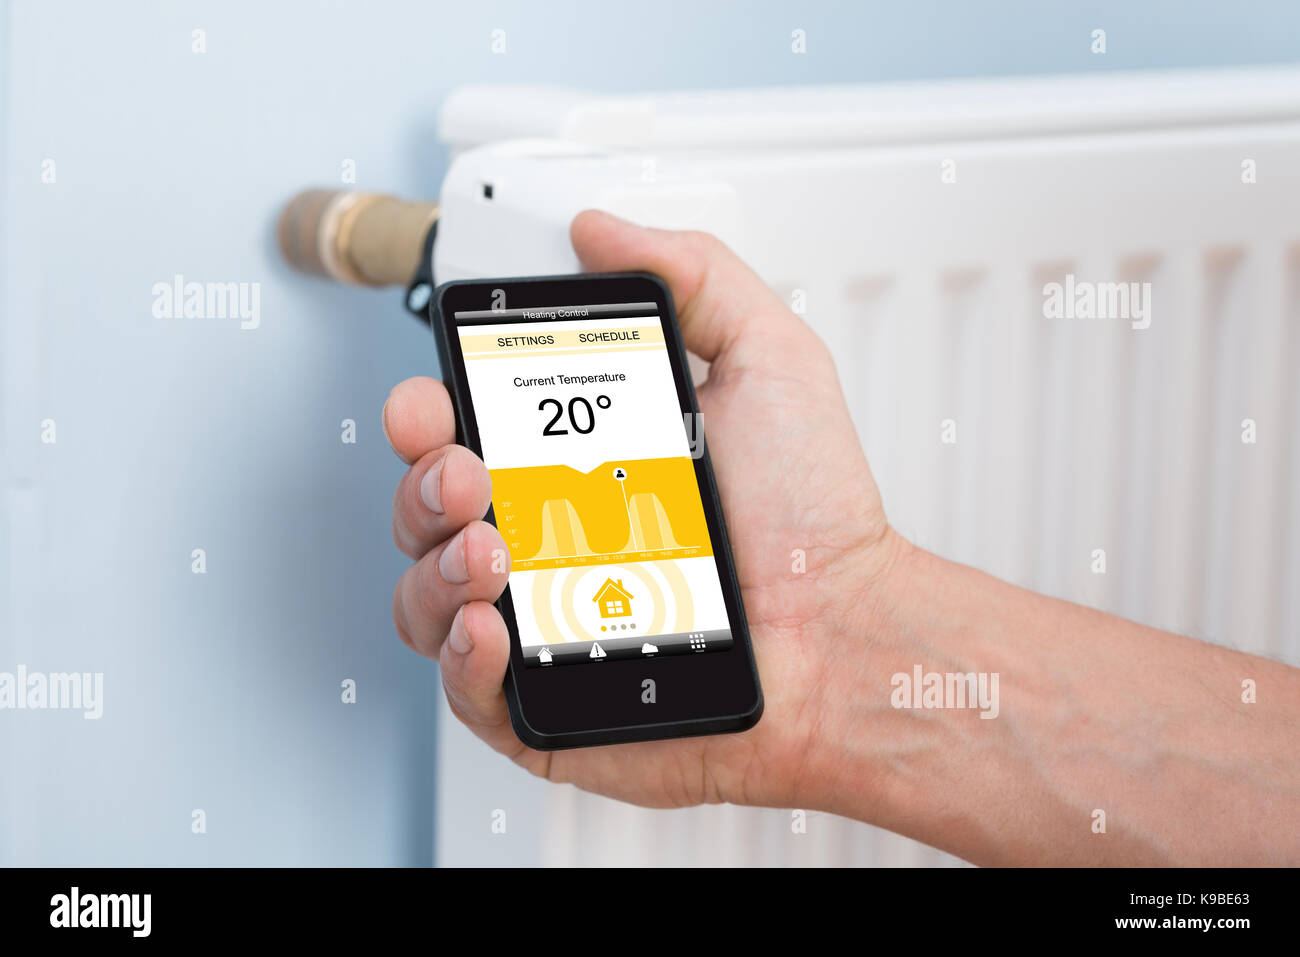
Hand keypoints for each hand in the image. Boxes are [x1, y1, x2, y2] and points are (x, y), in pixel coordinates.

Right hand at [382, 210, 907, 810]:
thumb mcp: (768, 358)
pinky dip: (458, 652)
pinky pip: (463, 682)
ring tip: (494, 547)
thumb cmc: (814, 520)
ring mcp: (542, 619)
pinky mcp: (545, 702)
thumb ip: (692, 274)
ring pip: (426, 592)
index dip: (430, 407)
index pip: (469, 428)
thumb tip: (601, 230)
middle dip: (424, 476)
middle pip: (429, 505)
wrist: (844, 633)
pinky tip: (492, 621)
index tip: (436, 392)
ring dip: (435, 560)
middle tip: (468, 468)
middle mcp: (550, 537)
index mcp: (581, 462)